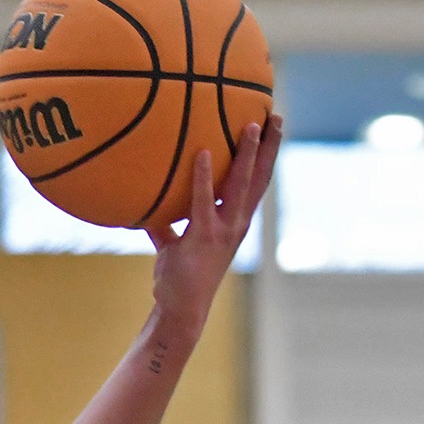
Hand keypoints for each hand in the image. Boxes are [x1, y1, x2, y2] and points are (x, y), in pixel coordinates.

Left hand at [145, 113, 283, 341]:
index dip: (266, 156)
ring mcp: (223, 230)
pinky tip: (203, 153)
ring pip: (241, 185)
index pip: (256, 183)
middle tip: (275, 114)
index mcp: (234, 222)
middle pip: (259, 178)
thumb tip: (148, 204)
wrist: (180, 309)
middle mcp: (236, 223)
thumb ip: (168, 222)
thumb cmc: (179, 276)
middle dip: (269, 146)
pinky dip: (204, 176)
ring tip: (252, 125)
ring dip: (248, 154)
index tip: (271, 128)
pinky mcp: (203, 236)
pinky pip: (203, 200)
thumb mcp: (175, 243)